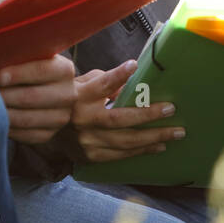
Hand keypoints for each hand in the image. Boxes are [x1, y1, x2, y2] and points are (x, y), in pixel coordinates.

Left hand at [0, 54, 75, 144]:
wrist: (48, 93)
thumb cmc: (30, 71)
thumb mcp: (31, 59)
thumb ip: (19, 57)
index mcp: (64, 70)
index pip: (41, 71)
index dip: (18, 74)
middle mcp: (68, 95)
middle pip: (31, 97)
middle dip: (5, 95)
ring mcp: (60, 118)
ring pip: (26, 119)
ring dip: (2, 113)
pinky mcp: (48, 135)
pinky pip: (24, 135)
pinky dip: (6, 128)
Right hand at [68, 60, 183, 162]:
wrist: (48, 129)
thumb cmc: (73, 100)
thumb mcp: (84, 83)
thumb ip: (106, 82)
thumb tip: (133, 85)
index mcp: (80, 96)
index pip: (101, 84)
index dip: (118, 75)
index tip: (133, 65)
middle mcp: (83, 119)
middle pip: (119, 118)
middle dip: (148, 115)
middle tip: (171, 109)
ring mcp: (86, 141)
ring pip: (124, 142)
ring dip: (153, 138)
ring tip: (175, 133)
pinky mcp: (90, 156)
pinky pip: (120, 155)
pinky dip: (141, 151)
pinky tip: (158, 146)